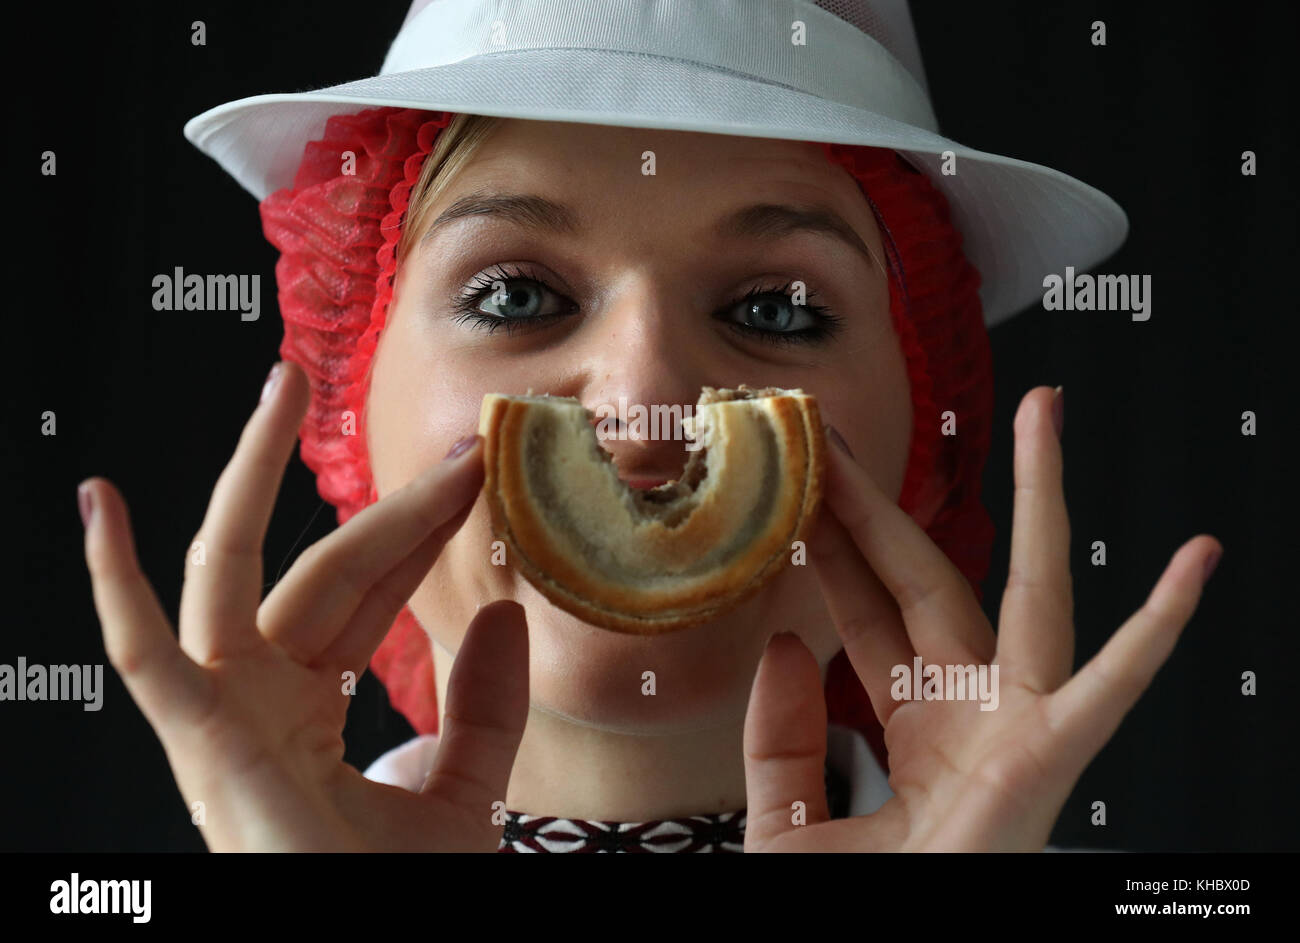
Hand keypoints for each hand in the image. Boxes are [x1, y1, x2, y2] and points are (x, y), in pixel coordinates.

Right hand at [80, 361, 527, 851]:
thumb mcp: (466, 793)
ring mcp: (221, 716)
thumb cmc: (398, 896)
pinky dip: (113, 583)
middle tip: (452, 444)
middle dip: (389, 505)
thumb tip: (510, 611)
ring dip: (252, 476)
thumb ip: (484, 707)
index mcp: (306, 708)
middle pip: (323, 570)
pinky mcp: (199, 744)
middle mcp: (257, 700)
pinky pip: (142, 657)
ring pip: (234, 572)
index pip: (366, 594)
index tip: (473, 482)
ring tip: (282, 388)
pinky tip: (98, 505)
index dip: (419, 536)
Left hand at [742, 386, 1220, 851]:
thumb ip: (779, 743)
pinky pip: (1114, 687)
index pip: (866, 612)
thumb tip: (784, 645)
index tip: (797, 485)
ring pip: (1033, 589)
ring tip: (1044, 412)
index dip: (832, 548)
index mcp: (913, 724)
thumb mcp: (787, 830)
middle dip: (881, 503)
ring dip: (1042, 500)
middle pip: (928, 577)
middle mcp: (972, 710)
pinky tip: (1194, 560)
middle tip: (834, 430)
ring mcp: (1020, 726)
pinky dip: (1157, 627)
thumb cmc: (858, 905)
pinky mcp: (1057, 758)